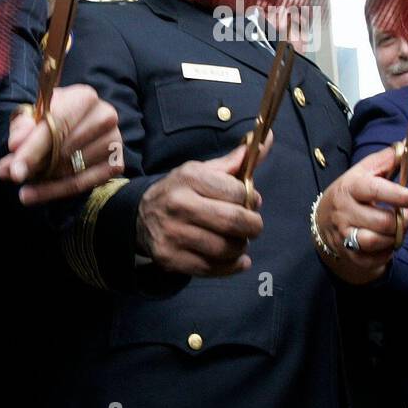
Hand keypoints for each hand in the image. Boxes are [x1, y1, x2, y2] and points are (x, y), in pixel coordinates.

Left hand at [0, 84, 123, 203]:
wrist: (76, 122)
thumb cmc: (51, 116)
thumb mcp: (32, 114)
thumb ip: (22, 127)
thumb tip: (16, 145)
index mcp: (85, 97)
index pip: (57, 126)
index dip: (33, 149)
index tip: (13, 171)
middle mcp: (105, 117)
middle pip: (64, 150)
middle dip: (33, 166)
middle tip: (9, 175)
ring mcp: (114, 141)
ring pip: (71, 169)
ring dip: (42, 179)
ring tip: (20, 182)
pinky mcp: (116, 164)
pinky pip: (81, 184)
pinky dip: (54, 191)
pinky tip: (33, 195)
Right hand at [136, 134, 272, 277]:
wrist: (140, 216)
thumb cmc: (182, 191)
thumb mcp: (203, 170)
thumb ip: (237, 159)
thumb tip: (266, 138)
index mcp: (190, 177)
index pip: (238, 192)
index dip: (251, 199)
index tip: (250, 202)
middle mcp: (179, 204)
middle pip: (234, 222)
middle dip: (253, 226)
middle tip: (252, 226)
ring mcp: (172, 233)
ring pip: (226, 248)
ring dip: (241, 247)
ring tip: (238, 240)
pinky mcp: (170, 258)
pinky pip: (212, 268)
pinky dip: (231, 267)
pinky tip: (236, 260)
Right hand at [315, 145, 407, 284]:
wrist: (324, 219)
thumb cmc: (352, 192)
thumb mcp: (364, 171)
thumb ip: (388, 158)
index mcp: (350, 187)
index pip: (375, 190)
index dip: (399, 195)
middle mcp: (344, 211)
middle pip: (381, 221)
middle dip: (400, 221)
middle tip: (405, 216)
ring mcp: (344, 234)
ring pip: (375, 242)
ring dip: (394, 238)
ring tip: (396, 230)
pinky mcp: (348, 254)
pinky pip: (374, 259)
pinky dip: (386, 253)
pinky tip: (386, 243)